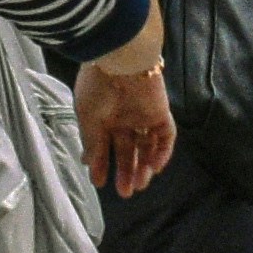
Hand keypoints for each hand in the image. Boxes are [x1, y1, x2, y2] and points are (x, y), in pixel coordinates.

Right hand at [74, 48, 177, 195]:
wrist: (120, 60)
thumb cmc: (96, 87)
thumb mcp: (87, 117)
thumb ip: (91, 142)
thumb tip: (88, 164)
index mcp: (102, 116)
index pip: (103, 145)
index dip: (102, 164)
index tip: (100, 182)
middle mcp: (122, 117)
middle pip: (127, 149)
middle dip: (126, 171)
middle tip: (125, 193)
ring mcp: (142, 115)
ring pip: (147, 146)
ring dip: (144, 166)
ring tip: (139, 184)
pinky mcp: (160, 111)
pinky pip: (165, 135)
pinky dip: (162, 152)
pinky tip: (156, 167)